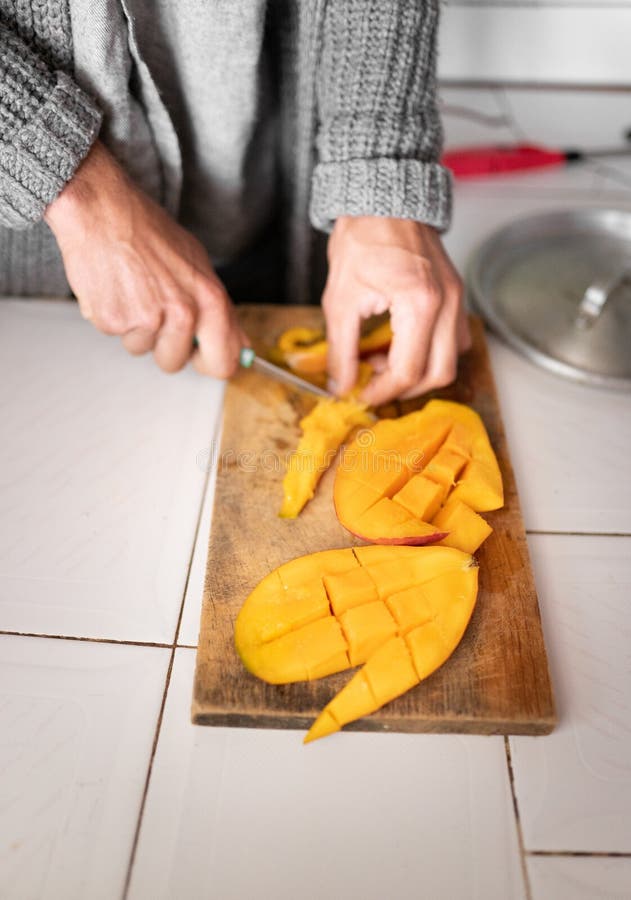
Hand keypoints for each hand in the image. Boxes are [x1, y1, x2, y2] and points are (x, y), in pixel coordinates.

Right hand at [45, 141, 247, 375]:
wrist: (103, 210)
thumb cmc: (149, 231)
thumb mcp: (198, 265)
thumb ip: (220, 311)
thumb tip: (239, 347)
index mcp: (210, 299)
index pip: (224, 362)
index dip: (210, 363)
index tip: (200, 355)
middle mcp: (182, 312)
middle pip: (175, 363)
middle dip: (164, 347)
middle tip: (156, 314)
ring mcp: (147, 319)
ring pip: (142, 350)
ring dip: (135, 329)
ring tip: (133, 290)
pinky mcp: (114, 320)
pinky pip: (115, 335)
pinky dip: (113, 316)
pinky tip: (115, 287)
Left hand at [323, 216, 469, 404]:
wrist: (383, 200)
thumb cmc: (362, 239)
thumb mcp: (340, 300)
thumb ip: (341, 351)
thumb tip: (342, 386)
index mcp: (419, 304)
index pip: (408, 371)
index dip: (383, 392)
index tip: (363, 395)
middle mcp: (447, 303)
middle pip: (439, 373)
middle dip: (406, 389)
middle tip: (376, 385)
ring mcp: (457, 298)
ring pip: (452, 358)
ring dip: (420, 371)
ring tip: (385, 359)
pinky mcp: (457, 293)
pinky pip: (455, 338)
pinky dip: (432, 351)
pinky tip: (402, 342)